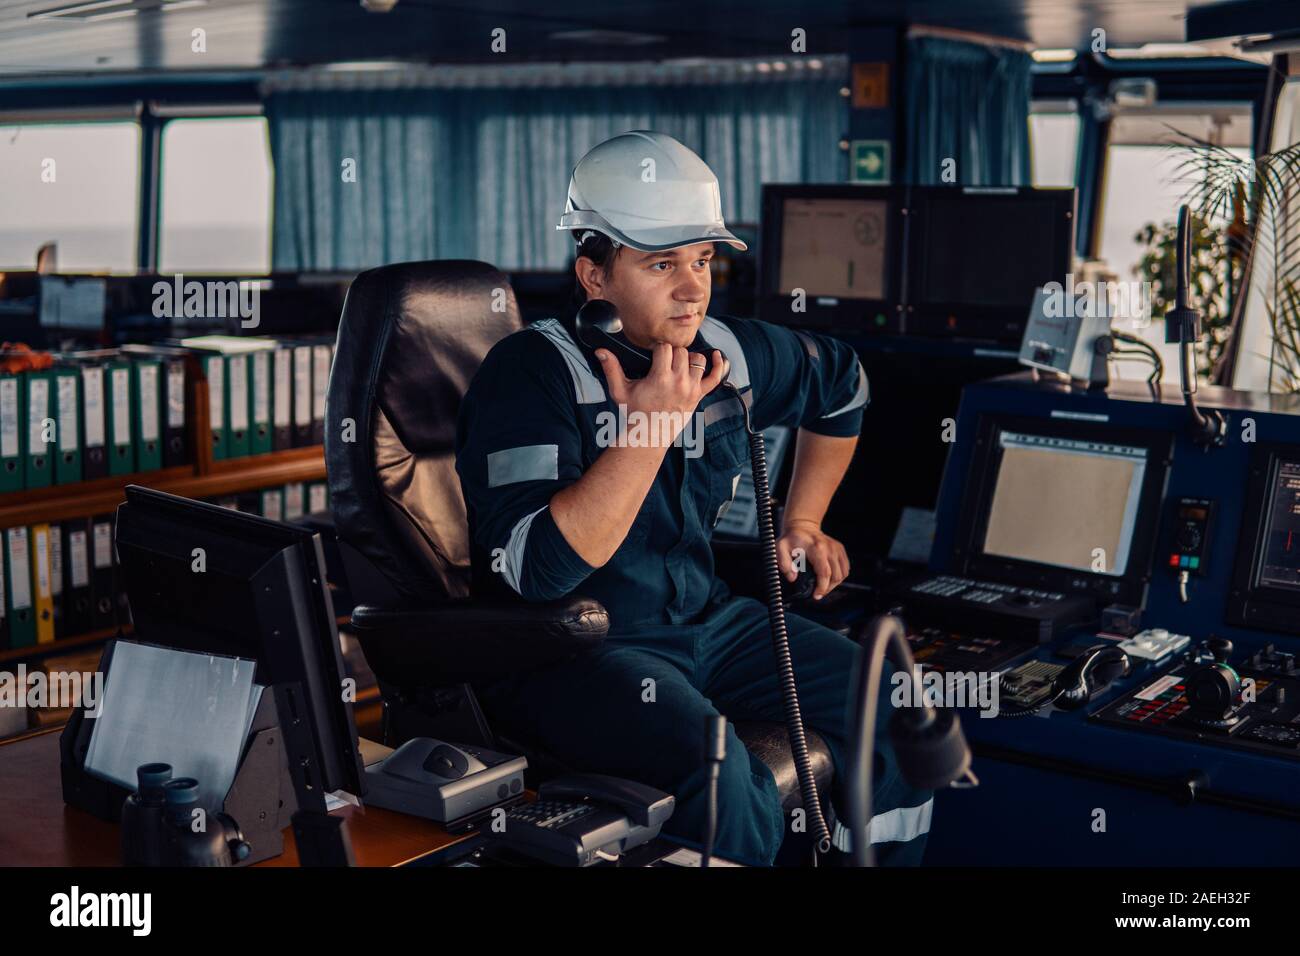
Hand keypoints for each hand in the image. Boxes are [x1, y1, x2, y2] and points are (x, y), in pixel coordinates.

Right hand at [596, 345, 727, 423]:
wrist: (650, 433)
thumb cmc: (634, 411)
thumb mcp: (620, 390)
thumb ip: (611, 368)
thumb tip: (600, 350)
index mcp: (660, 378)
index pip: (665, 348)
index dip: (658, 348)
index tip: (653, 355)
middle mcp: (679, 382)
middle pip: (682, 351)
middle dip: (672, 353)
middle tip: (663, 362)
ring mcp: (692, 389)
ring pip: (698, 359)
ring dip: (688, 359)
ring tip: (678, 365)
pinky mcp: (700, 395)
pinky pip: (716, 377)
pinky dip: (719, 365)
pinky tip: (717, 355)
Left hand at [777, 519, 849, 600]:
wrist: (802, 525)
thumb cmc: (791, 538)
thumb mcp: (781, 548)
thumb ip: (784, 563)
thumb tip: (792, 578)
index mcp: (817, 548)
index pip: (825, 573)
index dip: (822, 587)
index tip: (816, 596)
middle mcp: (830, 548)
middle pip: (836, 576)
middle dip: (828, 588)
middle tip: (818, 593)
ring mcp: (837, 548)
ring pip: (843, 573)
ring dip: (835, 583)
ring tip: (823, 587)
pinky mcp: (840, 549)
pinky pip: (845, 567)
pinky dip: (839, 576)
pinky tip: (830, 578)